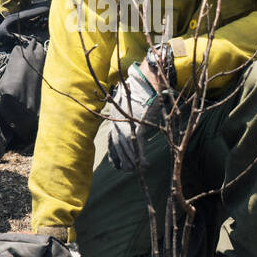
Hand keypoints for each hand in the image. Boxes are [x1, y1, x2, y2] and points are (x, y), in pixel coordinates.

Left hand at [106, 50, 173, 172]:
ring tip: (139, 169)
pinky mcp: (137, 127)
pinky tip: (144, 163)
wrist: (144, 86)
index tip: (118, 165)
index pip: (112, 144)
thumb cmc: (137, 97)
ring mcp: (127, 127)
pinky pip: (138, 146)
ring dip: (134, 161)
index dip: (115, 156)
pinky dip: (141, 156)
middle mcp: (117, 126)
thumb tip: (128, 130)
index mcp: (114, 122)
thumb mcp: (124, 110)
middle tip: (131, 170)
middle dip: (125, 162)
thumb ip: (123, 121)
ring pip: (128, 150)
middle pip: (119, 149)